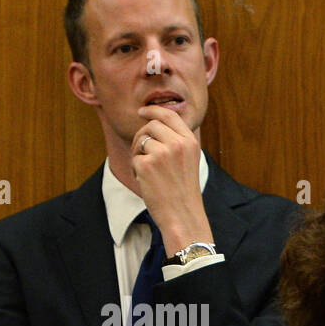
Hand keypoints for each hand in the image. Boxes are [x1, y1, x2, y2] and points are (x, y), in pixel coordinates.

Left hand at [131, 106, 212, 250]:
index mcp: (190, 142)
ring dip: (138, 153)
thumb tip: (153, 123)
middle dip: (141, 135)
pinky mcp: (147, 165)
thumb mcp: (188, 160)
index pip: (170, 115)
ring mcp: (162, 153)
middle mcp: (177, 144)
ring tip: (146, 170)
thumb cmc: (183, 191)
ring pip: (141, 141)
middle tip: (140, 151)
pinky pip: (134, 158)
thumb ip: (176, 141)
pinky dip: (136, 170)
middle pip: (151, 126)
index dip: (154, 110)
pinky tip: (146, 182)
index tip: (142, 111)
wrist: (183, 215)